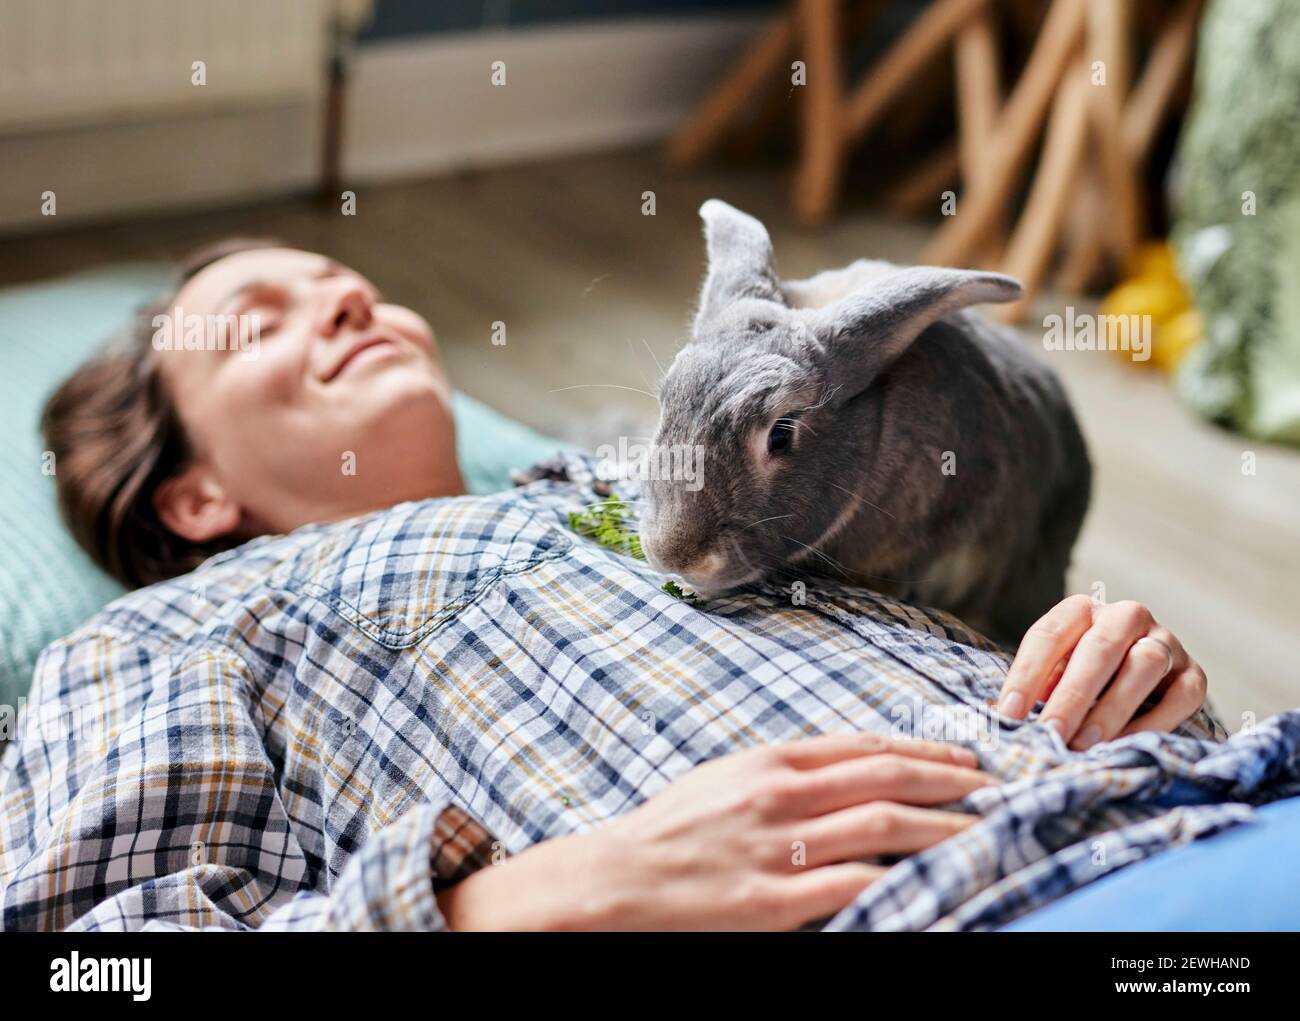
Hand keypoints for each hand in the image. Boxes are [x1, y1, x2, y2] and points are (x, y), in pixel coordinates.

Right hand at [436, 733, 995, 930]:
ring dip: (946, 828)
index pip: (866, 745)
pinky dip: (903, 881)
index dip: (925, 750)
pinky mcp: (778, 900)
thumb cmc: (672, 830)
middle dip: (952, 782)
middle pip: (889, 777)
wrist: (619, 881)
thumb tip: (850, 772)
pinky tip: (936, 882)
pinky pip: (858, 885)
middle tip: (997, 790)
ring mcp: (782, 846)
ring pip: (887, 825)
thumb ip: (786, 773)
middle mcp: (782, 793)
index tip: (967, 760)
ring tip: (986, 832)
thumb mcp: (727, 779)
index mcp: (770, 760)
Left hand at [997, 595, 1208, 749]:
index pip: (1049, 635)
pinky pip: (1179, 696)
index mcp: (1082, 610)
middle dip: (1072, 695)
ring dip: (1112, 708)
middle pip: (1099, 648)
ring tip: (1084, 744)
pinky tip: (1124, 746)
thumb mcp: (1055, 672)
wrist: (1145, 680)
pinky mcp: (1194, 675)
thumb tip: (1009, 715)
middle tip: (1050, 733)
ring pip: (1145, 665)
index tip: (1008, 714)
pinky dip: (1152, 723)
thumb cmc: (1082, 676)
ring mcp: (1166, 643)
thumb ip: (1039, 686)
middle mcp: (1126, 617)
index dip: (1026, 675)